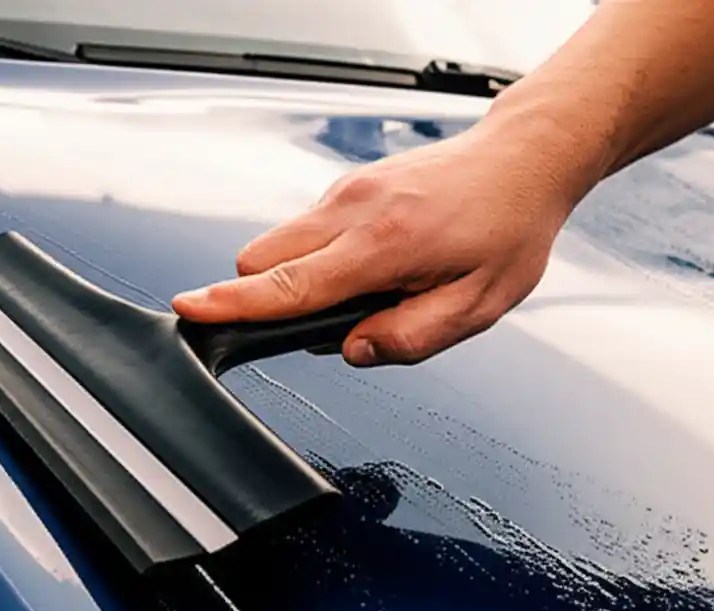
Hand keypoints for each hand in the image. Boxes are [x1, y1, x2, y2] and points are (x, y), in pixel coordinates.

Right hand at [171, 119, 596, 366]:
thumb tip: (354, 349)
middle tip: (325, 319)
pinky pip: (304, 229)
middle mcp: (353, 210)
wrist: (522, 158)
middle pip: (262, 260)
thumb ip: (411, 336)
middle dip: (264, 297)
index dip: (234, 305)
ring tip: (365, 288)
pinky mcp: (346, 185)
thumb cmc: (508, 228)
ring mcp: (345, 192)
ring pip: (278, 242)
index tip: (191, 309)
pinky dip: (316, 255)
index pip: (290, 285)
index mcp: (383, 245)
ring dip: (294, 276)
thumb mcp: (480, 305)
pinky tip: (374, 261)